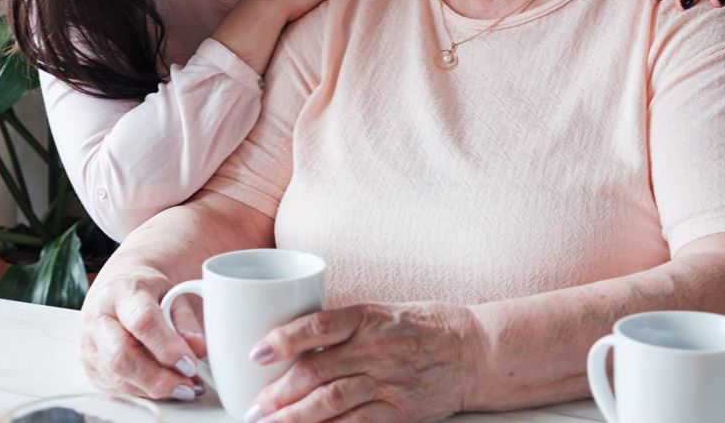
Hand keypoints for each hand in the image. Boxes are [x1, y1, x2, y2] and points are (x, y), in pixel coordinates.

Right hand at [78, 265, 206, 402]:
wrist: (116, 288)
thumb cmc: (144, 290)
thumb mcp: (171, 293)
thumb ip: (186, 322)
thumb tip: (199, 348)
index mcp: (121, 293)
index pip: (142, 322)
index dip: (168, 347)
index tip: (190, 364)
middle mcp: (98, 319)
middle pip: (121, 357)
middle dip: (158, 379)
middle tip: (187, 386)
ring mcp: (90, 345)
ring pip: (118, 378)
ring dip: (154, 390)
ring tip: (183, 388)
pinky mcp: (90, 367)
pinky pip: (116, 388)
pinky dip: (144, 392)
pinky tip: (164, 388)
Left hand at [243, 302, 474, 422]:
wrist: (472, 351)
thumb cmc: (420, 326)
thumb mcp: (379, 312)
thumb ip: (340, 327)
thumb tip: (290, 340)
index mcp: (366, 317)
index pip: (317, 325)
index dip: (283, 339)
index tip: (254, 353)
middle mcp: (374, 348)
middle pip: (317, 371)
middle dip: (278, 392)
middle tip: (252, 407)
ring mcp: (387, 382)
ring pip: (331, 402)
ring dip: (294, 417)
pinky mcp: (399, 411)